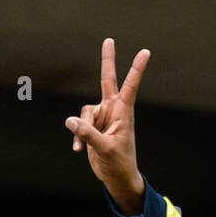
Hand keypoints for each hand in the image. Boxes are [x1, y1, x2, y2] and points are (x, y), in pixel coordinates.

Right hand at [65, 39, 149, 215]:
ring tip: (82, 146)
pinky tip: (78, 150)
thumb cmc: (119, 163)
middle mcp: (113, 110)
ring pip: (85, 111)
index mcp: (124, 113)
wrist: (116, 177)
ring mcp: (102, 117)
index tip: (145, 52)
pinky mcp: (92, 126)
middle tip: (109, 40)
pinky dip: (77, 136)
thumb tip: (70, 121)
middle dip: (107, 60)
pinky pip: (78, 124)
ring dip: (81, 129)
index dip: (136, 69)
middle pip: (107, 80)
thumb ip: (88, 134)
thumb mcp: (105, 150)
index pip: (130, 86)